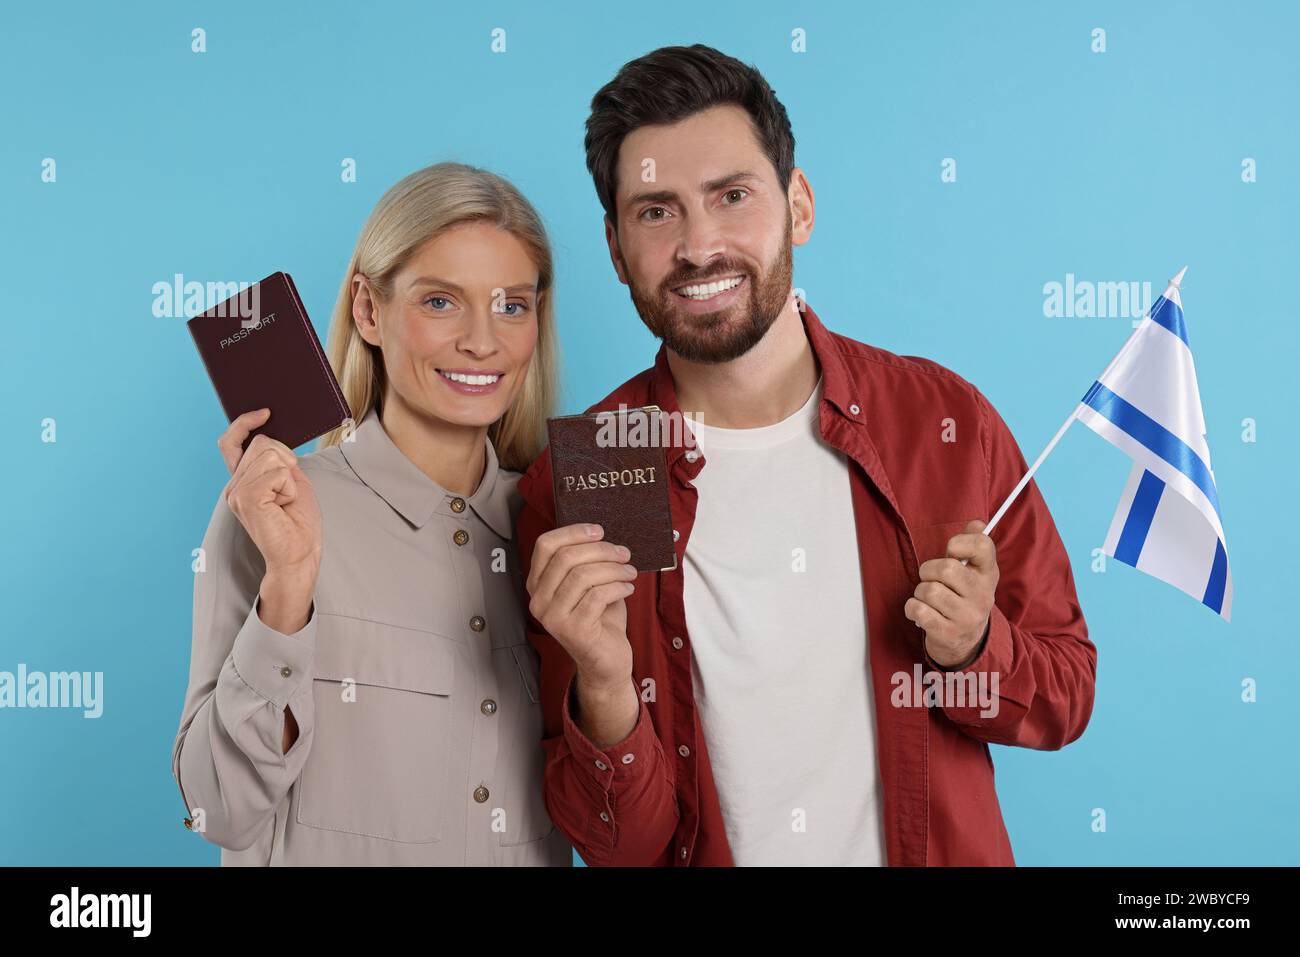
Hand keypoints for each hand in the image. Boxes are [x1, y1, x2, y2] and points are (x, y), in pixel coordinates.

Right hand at [219, 408, 322, 588]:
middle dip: (286, 459)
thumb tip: (270, 434)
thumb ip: (276, 460)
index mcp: (242, 480)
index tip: (265, 412)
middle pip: (262, 443)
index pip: (231, 442)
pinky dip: (289, 486)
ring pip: (270, 454)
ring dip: (289, 476)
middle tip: (289, 490)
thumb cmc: (298, 522)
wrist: (300, 555)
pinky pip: (276, 472)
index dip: (245, 423)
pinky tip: (284, 505)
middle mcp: (233, 486)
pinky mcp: (246, 499)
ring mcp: (236, 492)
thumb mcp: (290, 481)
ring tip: (285, 501)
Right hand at [525, 523, 636, 691]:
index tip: (599, 531)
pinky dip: (618, 587)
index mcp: (538, 584)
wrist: (606, 660)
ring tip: (630, 572)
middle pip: (566, 557)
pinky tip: (628, 589)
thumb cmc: (599, 618)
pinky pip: (597, 595)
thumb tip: (601, 535)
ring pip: (582, 575)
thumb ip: (587, 561)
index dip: (573, 532)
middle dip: (601, 550)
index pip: (545, 545)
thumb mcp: (589, 584)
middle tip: (624, 553)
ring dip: (613, 569)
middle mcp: (538, 600)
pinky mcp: (572, 630)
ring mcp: (553, 617)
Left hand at [905, 519, 998, 668]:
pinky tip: (920, 612)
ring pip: (929, 590)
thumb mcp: (972, 571)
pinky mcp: (949, 633)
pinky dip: (912, 608)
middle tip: (930, 578)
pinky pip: (918, 610)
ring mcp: (967, 617)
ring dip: (920, 592)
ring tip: (928, 598)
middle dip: (928, 570)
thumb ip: (971, 544)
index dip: (960, 542)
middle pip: (947, 568)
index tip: (951, 551)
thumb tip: (977, 523)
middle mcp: (983, 595)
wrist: (966, 641)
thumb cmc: (962, 596)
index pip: (983, 546)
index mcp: (989, 574)